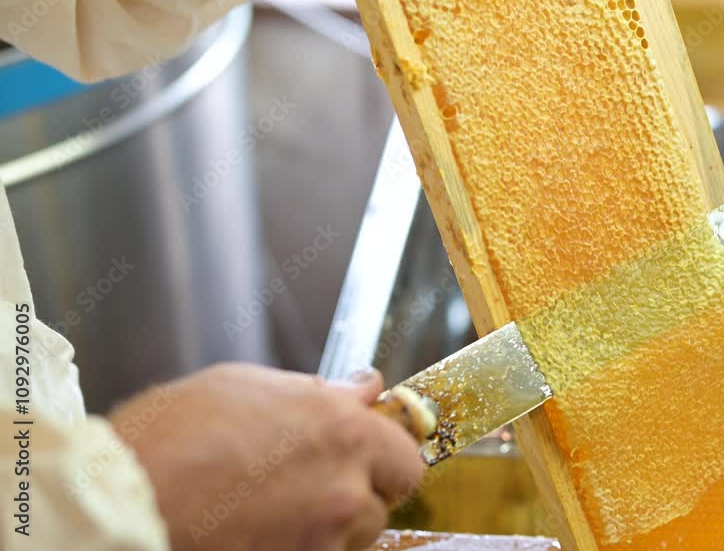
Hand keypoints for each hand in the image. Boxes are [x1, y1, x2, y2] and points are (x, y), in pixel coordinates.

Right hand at [108, 364, 423, 550]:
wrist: (121, 505)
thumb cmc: (170, 437)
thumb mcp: (243, 386)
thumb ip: (317, 391)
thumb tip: (362, 387)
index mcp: (341, 428)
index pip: (405, 451)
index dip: (385, 451)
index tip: (366, 451)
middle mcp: (346, 485)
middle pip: (388, 497)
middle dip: (365, 487)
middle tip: (320, 481)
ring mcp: (325, 537)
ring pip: (358, 534)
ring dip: (333, 523)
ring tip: (276, 509)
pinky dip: (306, 545)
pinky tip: (264, 532)